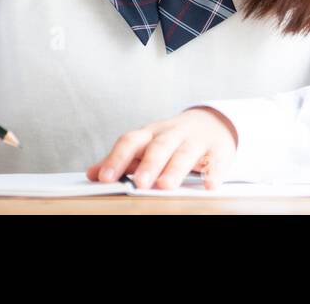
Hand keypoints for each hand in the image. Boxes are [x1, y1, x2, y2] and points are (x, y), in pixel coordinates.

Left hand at [87, 106, 237, 190]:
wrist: (212, 123)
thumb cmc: (172, 139)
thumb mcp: (147, 144)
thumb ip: (123, 159)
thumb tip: (92, 173)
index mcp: (151, 134)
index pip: (131, 141)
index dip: (117, 158)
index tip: (104, 178)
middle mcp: (172, 134)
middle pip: (159, 146)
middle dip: (149, 164)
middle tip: (139, 183)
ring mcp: (196, 141)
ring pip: (185, 153)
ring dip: (175, 169)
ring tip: (165, 186)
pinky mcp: (218, 150)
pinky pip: (216, 161)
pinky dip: (213, 173)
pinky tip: (209, 185)